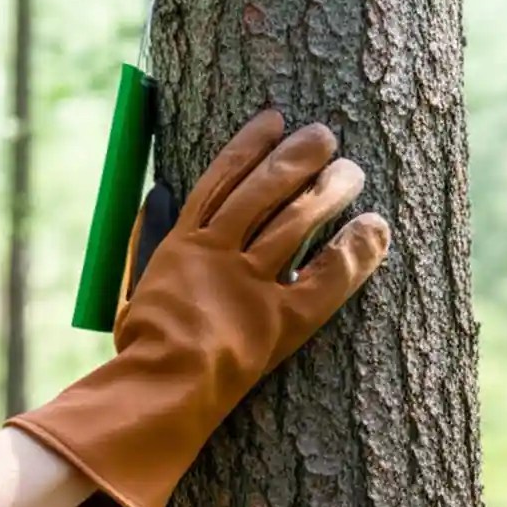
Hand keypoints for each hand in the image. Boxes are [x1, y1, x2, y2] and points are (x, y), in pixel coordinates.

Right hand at [7, 109, 390, 506]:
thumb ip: (149, 236)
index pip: (221, 178)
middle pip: (265, 190)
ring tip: (352, 170)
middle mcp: (220, 252)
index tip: (273, 118)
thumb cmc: (142, 344)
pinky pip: (327, 276)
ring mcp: (253, 283)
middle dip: (297, 156)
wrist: (159, 388)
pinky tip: (372, 226)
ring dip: (328, 189)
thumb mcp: (134, 283)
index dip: (249, 144)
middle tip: (324, 134)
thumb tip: (160, 190)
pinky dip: (353, 249)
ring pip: (297, 222)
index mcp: (183, 242)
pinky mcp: (283, 319)